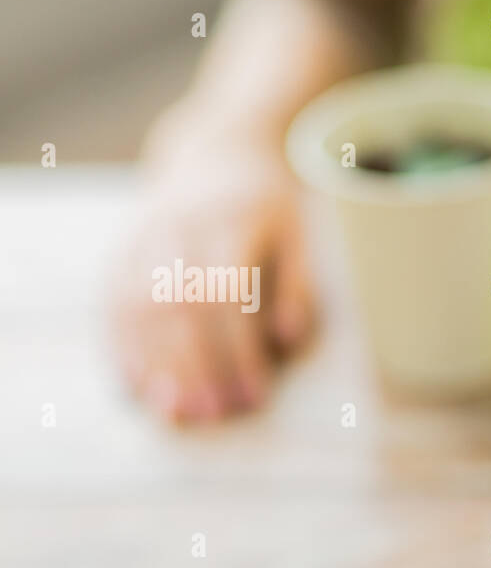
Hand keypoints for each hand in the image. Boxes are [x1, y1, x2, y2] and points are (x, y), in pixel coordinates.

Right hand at [108, 108, 312, 421]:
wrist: (217, 152)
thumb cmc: (270, 207)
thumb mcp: (299, 233)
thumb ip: (298, 285)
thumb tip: (288, 340)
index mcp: (230, 222)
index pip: (228, 295)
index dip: (239, 351)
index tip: (254, 396)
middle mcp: (179, 227)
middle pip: (178, 306)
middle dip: (195, 366)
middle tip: (215, 415)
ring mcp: (143, 238)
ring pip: (139, 308)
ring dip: (156, 365)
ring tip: (176, 413)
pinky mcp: (121, 251)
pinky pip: (114, 305)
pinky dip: (124, 348)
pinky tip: (137, 387)